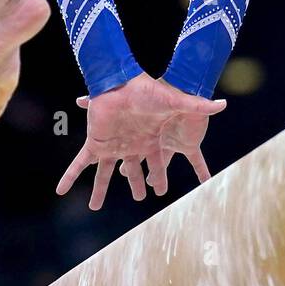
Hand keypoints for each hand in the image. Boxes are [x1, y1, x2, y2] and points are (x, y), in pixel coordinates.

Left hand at [56, 74, 224, 209]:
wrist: (121, 79)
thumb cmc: (150, 89)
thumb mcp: (177, 102)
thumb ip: (200, 105)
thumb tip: (224, 105)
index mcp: (148, 141)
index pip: (157, 165)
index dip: (160, 178)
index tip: (162, 191)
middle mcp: (130, 145)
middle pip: (133, 171)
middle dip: (135, 184)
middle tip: (138, 197)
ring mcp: (111, 145)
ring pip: (103, 173)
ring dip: (99, 190)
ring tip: (94, 206)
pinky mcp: (95, 142)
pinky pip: (80, 163)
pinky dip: (70, 176)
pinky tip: (60, 189)